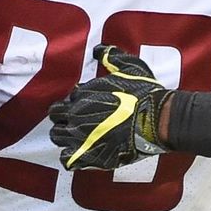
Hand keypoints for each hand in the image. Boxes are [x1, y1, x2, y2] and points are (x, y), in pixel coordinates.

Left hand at [52, 45, 169, 170]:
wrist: (154, 119)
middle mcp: (76, 114)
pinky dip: (70, 158)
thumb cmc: (144, 94)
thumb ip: (112, 56)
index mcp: (83, 94)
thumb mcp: (130, 66)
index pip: (67, 100)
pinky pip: (66, 160)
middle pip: (56, 117)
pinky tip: (81, 155)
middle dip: (64, 119)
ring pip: (57, 137)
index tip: (88, 108)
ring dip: (65, 137)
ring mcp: (80, 136)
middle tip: (79, 123)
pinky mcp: (88, 156)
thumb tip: (98, 50)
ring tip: (79, 139)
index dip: (75, 104)